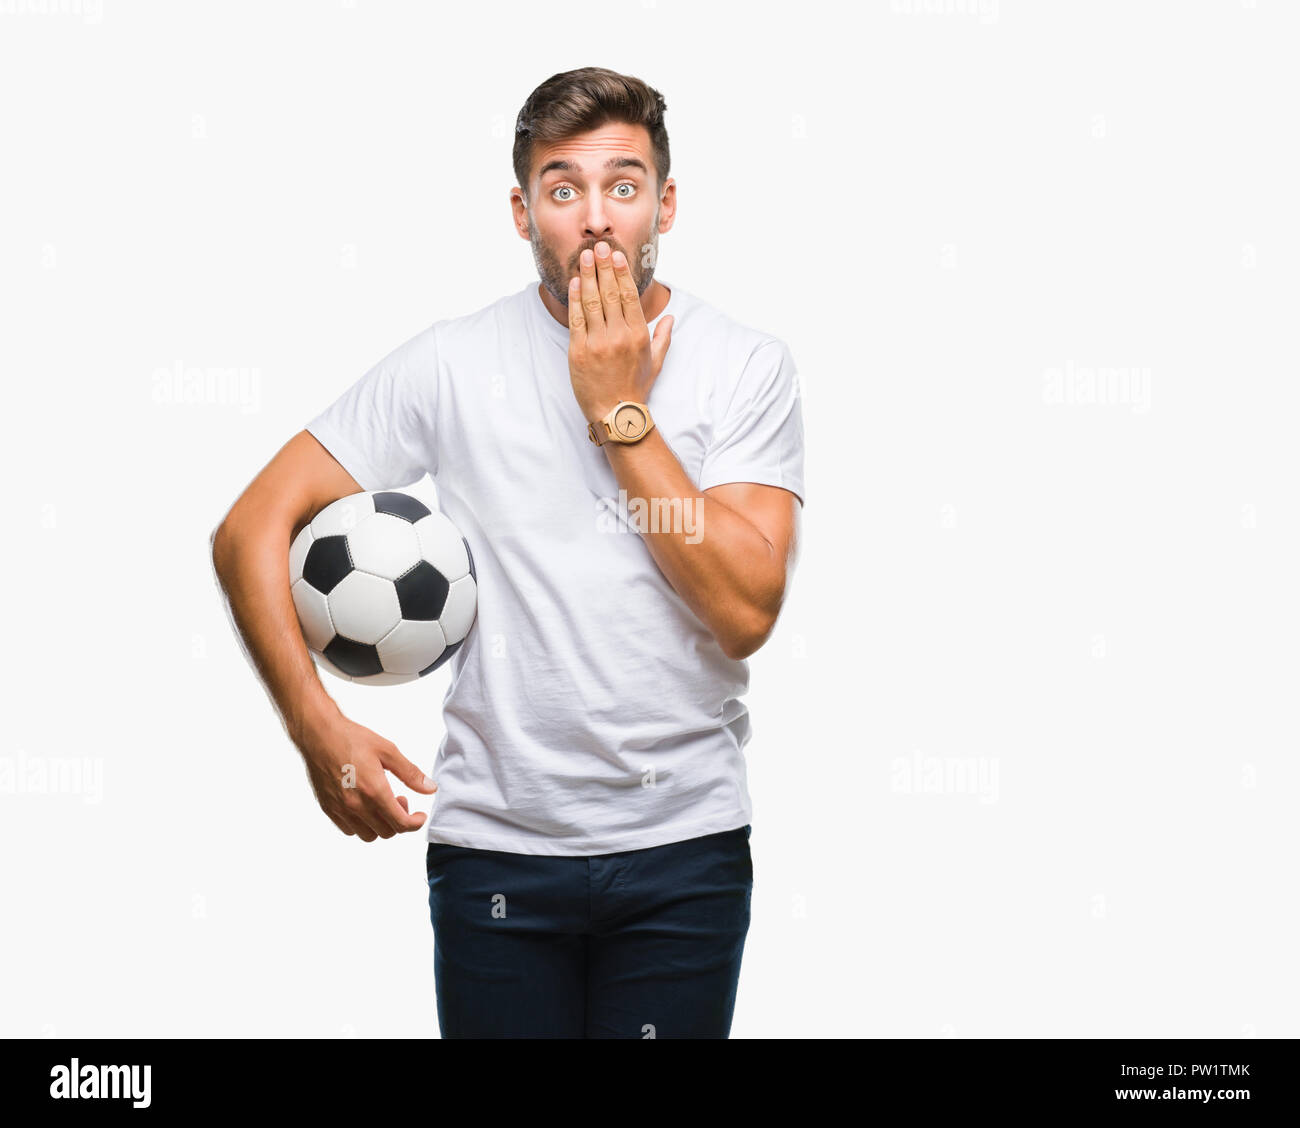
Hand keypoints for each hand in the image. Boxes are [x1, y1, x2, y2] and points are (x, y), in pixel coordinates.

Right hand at [294, 710, 436, 840]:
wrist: (319, 735)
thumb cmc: (353, 739)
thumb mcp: (388, 751)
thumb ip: (410, 773)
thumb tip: (430, 789)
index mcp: (374, 791)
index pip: (401, 824)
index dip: (416, 823)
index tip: (420, 815)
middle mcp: (356, 805)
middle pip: (387, 832)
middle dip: (399, 820)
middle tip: (399, 800)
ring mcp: (340, 809)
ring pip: (368, 835)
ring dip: (381, 825)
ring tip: (381, 803)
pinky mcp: (328, 809)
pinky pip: (349, 830)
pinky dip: (362, 824)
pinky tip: (364, 805)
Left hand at [567, 240, 672, 422]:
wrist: (616, 414)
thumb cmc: (636, 388)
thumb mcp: (656, 362)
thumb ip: (663, 337)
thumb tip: (670, 318)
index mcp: (638, 335)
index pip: (629, 296)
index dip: (622, 273)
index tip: (617, 255)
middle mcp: (619, 336)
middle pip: (610, 293)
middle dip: (604, 267)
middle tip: (599, 246)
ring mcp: (598, 343)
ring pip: (592, 302)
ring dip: (587, 276)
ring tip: (584, 257)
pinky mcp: (579, 352)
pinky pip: (576, 319)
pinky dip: (574, 299)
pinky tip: (574, 283)